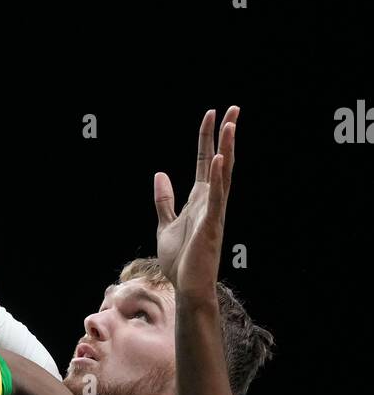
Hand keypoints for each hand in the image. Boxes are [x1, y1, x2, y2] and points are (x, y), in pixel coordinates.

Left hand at [155, 107, 236, 300]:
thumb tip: (160, 174)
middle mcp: (210, 201)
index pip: (204, 160)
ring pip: (223, 175)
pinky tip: (220, 159)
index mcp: (199, 199)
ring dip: (227, 149)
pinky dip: (219, 178)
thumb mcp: (164, 224)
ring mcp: (214, 212)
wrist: (186, 286)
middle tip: (234, 108)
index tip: (212, 114)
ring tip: (231, 125)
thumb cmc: (180, 260)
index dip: (207, 137)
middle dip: (225, 135)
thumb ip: (164, 200)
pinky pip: (217, 198)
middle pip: (220, 160)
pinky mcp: (212, 225)